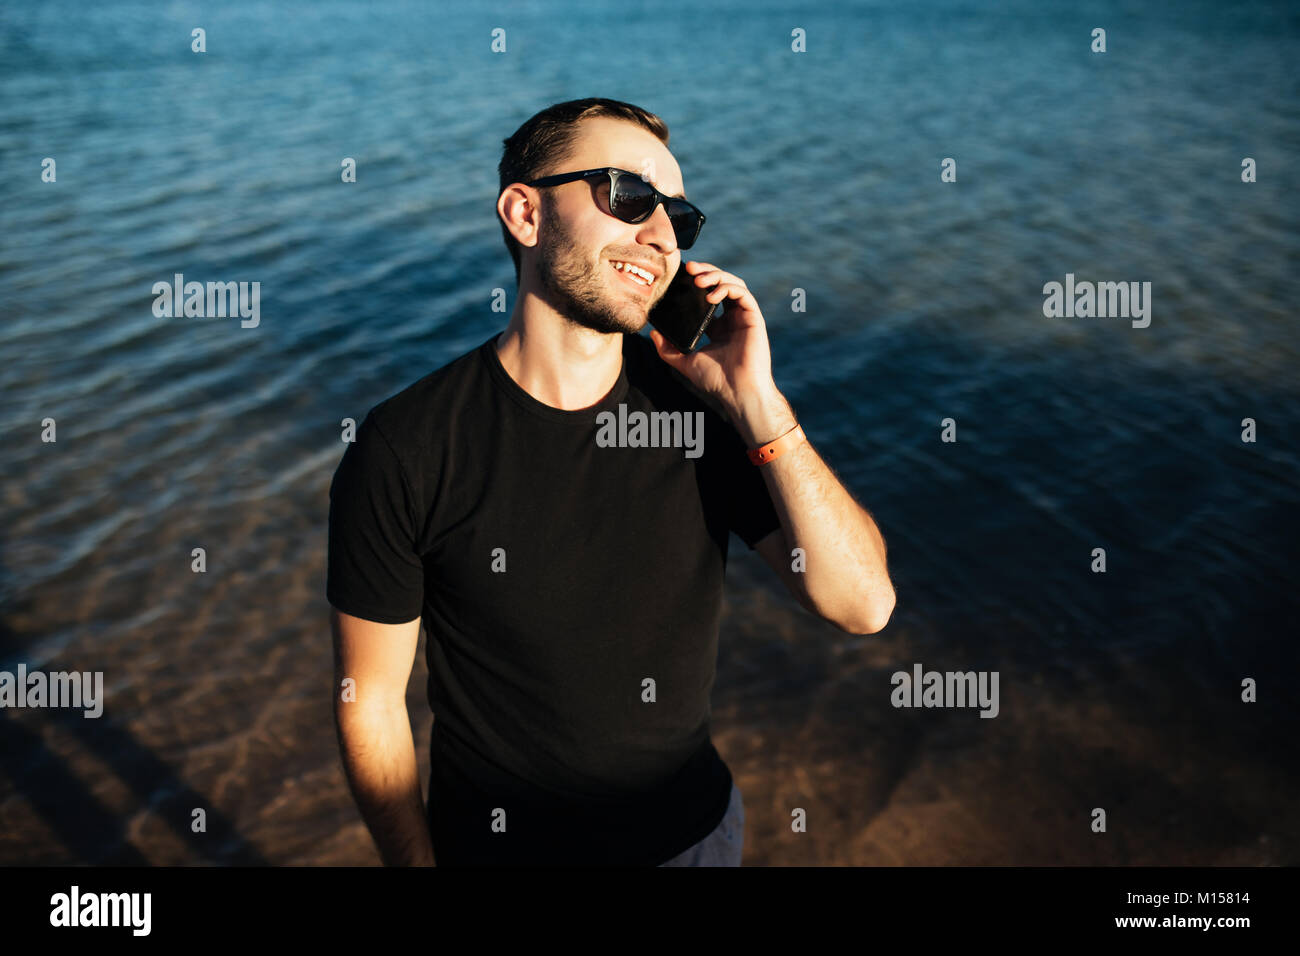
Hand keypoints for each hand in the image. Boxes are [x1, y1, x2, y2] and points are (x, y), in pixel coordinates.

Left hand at [648, 260, 775, 421]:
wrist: (737, 393)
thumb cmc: (716, 381)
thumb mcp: (685, 363)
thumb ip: (667, 349)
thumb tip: (652, 333)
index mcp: (719, 326)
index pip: (709, 295)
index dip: (697, 283)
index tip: (681, 276)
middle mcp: (732, 318)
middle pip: (721, 284)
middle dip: (706, 271)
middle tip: (689, 268)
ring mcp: (744, 317)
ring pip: (734, 283)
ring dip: (716, 276)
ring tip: (698, 279)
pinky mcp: (753, 318)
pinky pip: (743, 294)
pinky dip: (727, 289)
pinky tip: (711, 296)